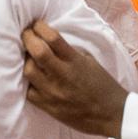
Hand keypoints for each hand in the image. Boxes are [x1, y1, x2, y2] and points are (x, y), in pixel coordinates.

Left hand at [22, 20, 127, 137]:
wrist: (111, 114)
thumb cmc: (102, 84)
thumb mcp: (89, 61)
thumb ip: (68, 51)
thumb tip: (49, 41)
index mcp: (75, 61)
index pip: (53, 38)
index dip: (40, 27)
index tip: (36, 24)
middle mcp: (63, 76)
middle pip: (37, 52)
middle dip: (28, 38)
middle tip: (27, 34)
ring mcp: (54, 93)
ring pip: (29, 71)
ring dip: (26, 60)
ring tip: (30, 57)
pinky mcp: (49, 107)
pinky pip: (29, 92)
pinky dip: (29, 82)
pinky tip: (34, 78)